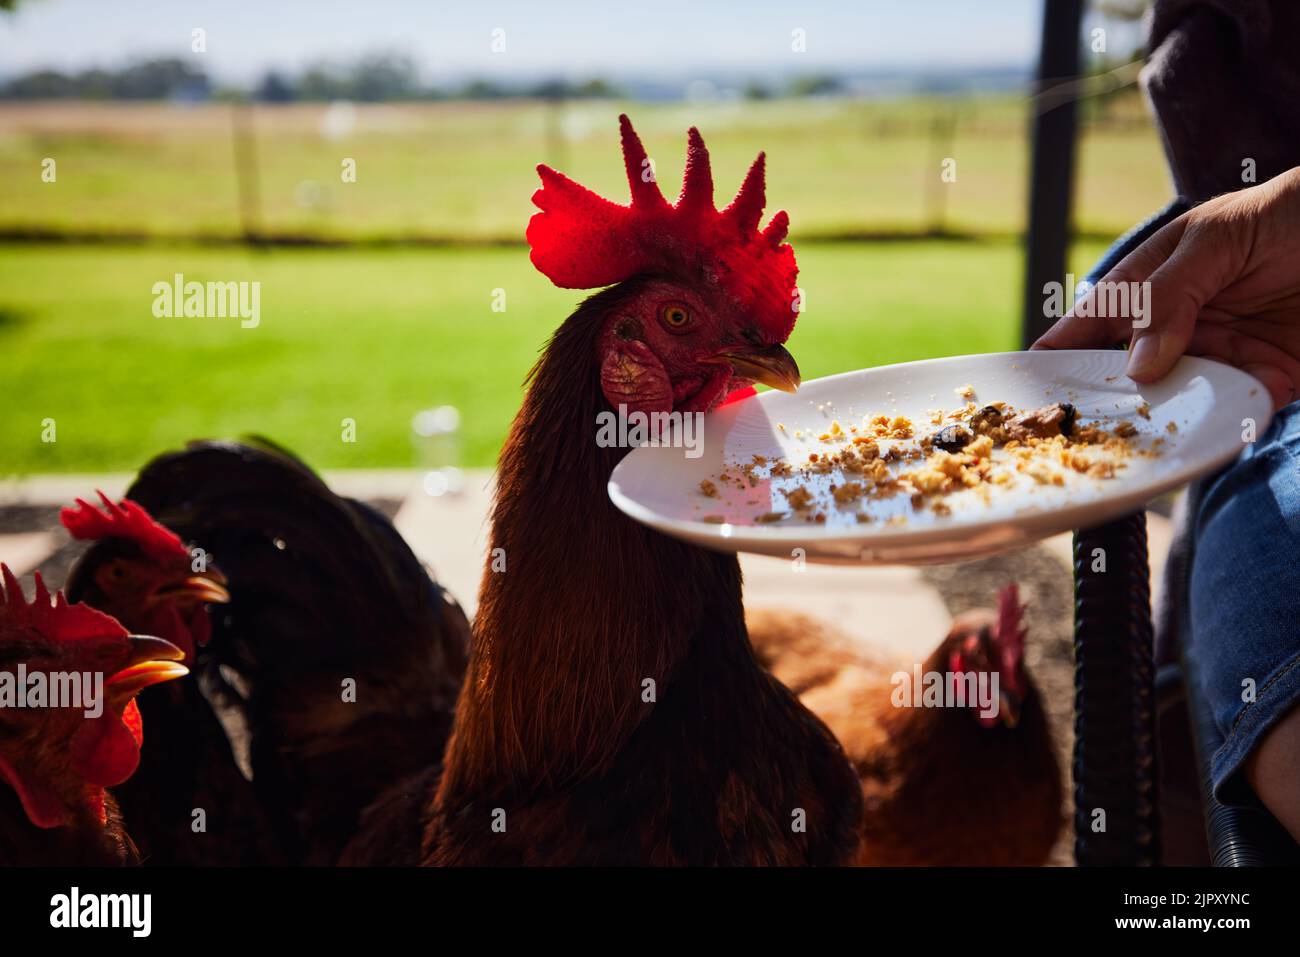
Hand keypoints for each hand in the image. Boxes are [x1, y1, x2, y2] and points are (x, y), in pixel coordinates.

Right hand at [1032, 166, 1299, 410]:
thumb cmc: (1289, 211)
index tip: (1026, 392)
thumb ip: (1169, 297)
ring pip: (1178, 401)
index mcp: (1150, 283)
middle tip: (1084, 435)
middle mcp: (1178, 325)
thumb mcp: (1217, 239)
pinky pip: (1240, 410)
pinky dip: (1230, 422)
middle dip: (1106, 405)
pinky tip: (1219, 431)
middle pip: (1126, 376)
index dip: (1055, 357)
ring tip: (1150, 443)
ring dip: (1167, 420)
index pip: (1089, 325)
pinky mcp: (1269, 378)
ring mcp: (1222, 353)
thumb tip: (1135, 367)